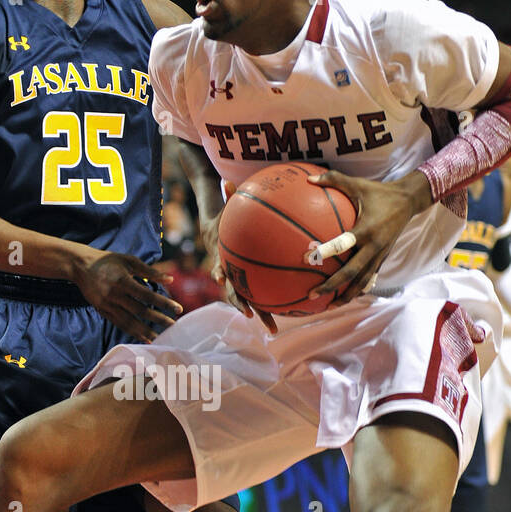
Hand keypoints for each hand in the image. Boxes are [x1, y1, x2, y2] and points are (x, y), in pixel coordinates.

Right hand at [75, 250, 181, 343]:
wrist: (80, 266)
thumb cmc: (108, 261)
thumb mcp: (129, 260)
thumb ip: (149, 271)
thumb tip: (170, 279)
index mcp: (123, 280)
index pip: (148, 295)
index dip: (164, 303)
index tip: (178, 309)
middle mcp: (114, 295)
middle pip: (140, 311)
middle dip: (158, 319)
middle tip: (173, 326)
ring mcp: (107, 305)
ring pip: (129, 322)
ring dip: (145, 331)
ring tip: (159, 338)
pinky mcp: (102, 311)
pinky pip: (119, 324)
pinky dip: (131, 332)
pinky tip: (143, 337)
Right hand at [209, 187, 277, 332]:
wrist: (215, 233)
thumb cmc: (223, 219)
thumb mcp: (223, 209)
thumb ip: (227, 198)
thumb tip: (229, 181)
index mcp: (221, 261)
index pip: (221, 274)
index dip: (225, 282)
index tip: (230, 289)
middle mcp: (230, 278)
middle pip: (237, 297)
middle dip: (247, 309)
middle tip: (257, 320)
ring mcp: (241, 284)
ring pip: (252, 303)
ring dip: (263, 316)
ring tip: (276, 330)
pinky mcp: (252, 284)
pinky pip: (264, 295)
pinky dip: (276, 303)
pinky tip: (295, 309)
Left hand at [305, 168, 431, 304]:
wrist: (409, 201)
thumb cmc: (379, 192)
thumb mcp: (357, 184)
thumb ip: (333, 180)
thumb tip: (308, 178)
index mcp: (366, 229)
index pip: (342, 244)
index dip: (324, 252)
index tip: (305, 259)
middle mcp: (374, 246)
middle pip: (351, 273)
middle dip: (332, 285)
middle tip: (312, 294)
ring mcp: (380, 255)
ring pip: (362, 282)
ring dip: (346, 296)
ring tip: (328, 306)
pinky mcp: (383, 259)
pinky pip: (369, 279)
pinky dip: (358, 290)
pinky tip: (345, 299)